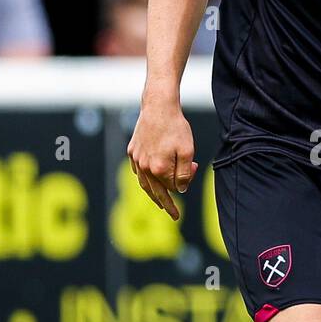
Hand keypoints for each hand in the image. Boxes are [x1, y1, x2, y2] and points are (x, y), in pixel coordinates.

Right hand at [127, 97, 196, 220]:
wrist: (158, 106)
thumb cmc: (175, 127)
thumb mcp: (187, 150)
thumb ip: (185, 173)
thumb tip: (181, 190)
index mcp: (159, 169)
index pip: (171, 188)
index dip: (182, 187)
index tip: (188, 184)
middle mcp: (144, 167)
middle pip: (155, 191)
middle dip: (165, 204)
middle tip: (173, 215)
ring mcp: (136, 158)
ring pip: (144, 183)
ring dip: (152, 194)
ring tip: (159, 203)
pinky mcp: (132, 150)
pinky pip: (138, 170)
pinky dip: (144, 178)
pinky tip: (148, 181)